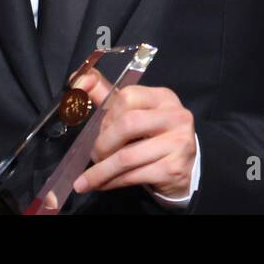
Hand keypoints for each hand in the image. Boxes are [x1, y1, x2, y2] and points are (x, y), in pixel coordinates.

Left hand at [72, 85, 196, 199]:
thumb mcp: (135, 113)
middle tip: (95, 155)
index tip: (100, 131)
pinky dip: (112, 182)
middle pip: (128, 123)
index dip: (107, 115)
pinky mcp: (174, 168)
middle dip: (103, 143)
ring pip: (128, 156)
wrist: (185, 167)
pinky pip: (134, 176)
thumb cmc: (153, 137)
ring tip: (88, 179)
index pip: (128, 96)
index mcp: (163, 97)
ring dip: (101, 170)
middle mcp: (175, 116)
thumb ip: (107, 96)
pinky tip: (103, 185)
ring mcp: (178, 142)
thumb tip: (79, 78)